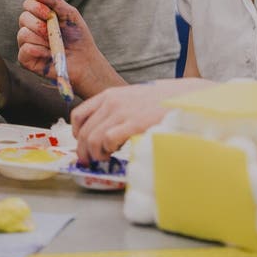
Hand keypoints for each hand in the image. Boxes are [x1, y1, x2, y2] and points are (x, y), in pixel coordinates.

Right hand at [17, 0, 123, 98]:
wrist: (84, 61)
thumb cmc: (77, 36)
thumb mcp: (70, 14)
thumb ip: (54, 0)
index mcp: (39, 16)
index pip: (28, 4)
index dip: (37, 7)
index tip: (50, 14)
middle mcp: (30, 28)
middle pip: (23, 18)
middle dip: (41, 25)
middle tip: (54, 32)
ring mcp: (27, 44)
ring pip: (23, 34)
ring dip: (41, 39)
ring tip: (53, 45)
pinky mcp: (26, 59)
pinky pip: (24, 50)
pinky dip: (39, 51)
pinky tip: (49, 55)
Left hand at [72, 78, 208, 164]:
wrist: (180, 96)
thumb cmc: (158, 101)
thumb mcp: (130, 98)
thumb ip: (115, 110)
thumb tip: (103, 130)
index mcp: (108, 95)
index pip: (78, 115)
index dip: (76, 134)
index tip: (82, 144)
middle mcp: (111, 102)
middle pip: (83, 132)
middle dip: (83, 151)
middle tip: (90, 161)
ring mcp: (121, 112)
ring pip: (92, 139)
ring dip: (95, 154)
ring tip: (105, 157)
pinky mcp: (133, 123)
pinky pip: (108, 140)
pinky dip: (108, 149)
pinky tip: (118, 151)